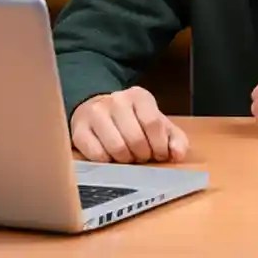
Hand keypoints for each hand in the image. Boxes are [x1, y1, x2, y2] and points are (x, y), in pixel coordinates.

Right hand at [70, 86, 188, 163]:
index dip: (159, 146)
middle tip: (141, 157)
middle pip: (135, 139)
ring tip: (127, 156)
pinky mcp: (79, 130)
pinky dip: (107, 162)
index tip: (159, 154)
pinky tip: (110, 156)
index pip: (153, 123)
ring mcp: (95, 114)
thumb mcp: (157, 125)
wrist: (98, 110)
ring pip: (116, 148)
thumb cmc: (133, 121)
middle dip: (142, 155)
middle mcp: (116, 100)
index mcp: (138, 96)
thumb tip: (178, 154)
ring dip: (125, 160)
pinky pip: (97, 155)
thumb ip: (175, 139)